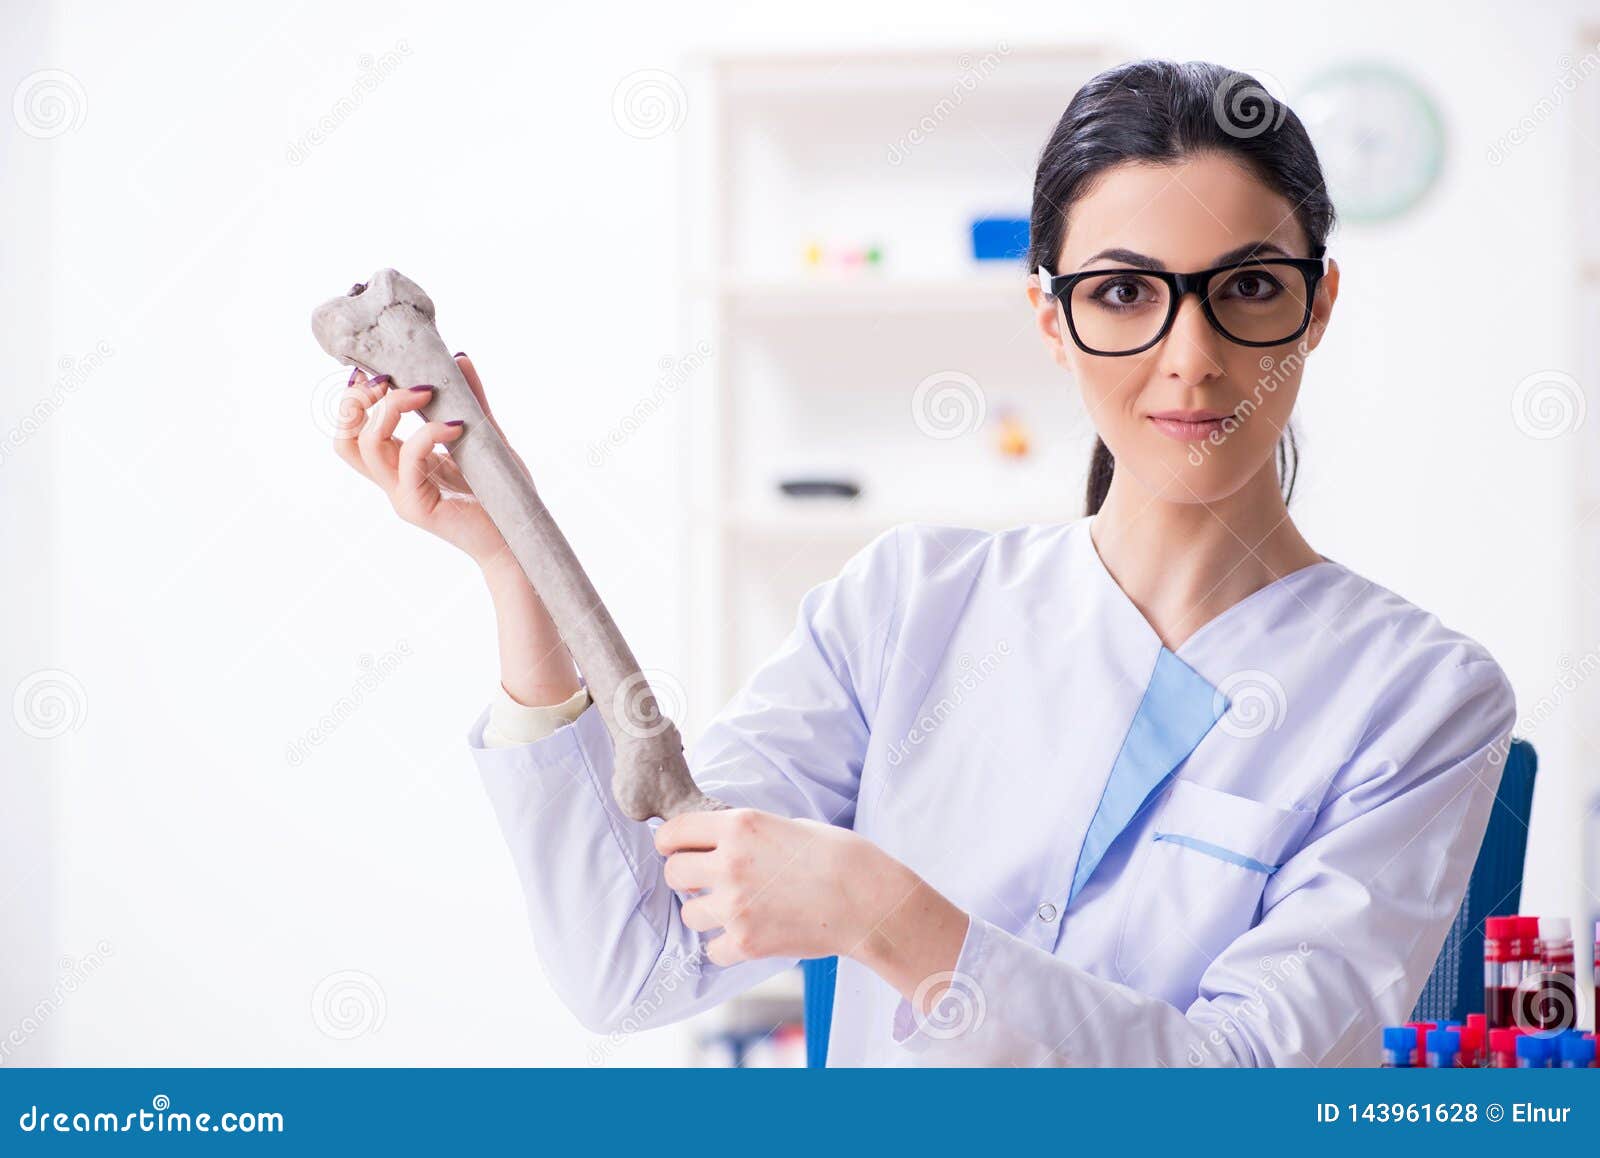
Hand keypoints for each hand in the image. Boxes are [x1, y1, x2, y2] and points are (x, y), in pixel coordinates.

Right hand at [332, 353, 531, 567]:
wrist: (518, 537)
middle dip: (357, 400)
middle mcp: (394, 479)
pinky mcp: (418, 508)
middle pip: (345, 438)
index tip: (379, 370)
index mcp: (402, 462)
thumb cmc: (502, 491)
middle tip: (390, 379)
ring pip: (366, 446)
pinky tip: (456, 425)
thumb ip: (471, 400)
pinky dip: (427, 434)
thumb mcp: (485, 435)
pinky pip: (408, 462)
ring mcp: (402, 495)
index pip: (354, 431)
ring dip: (390, 408)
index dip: (353, 399)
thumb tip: (459, 358)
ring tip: (426, 391)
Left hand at [654, 808, 899, 966]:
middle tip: (705, 881)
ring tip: (733, 909)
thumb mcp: (789, 824)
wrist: (869, 900)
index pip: (674, 832)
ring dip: (705, 913)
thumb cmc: (840, 856)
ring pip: (689, 914)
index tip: (675, 849)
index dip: (670, 841)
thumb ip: (748, 833)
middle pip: (673, 873)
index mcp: (740, 826)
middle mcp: (730, 864)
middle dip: (685, 877)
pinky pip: (713, 950)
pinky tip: (747, 936)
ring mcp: (735, 906)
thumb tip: (721, 842)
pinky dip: (726, 946)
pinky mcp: (747, 942)